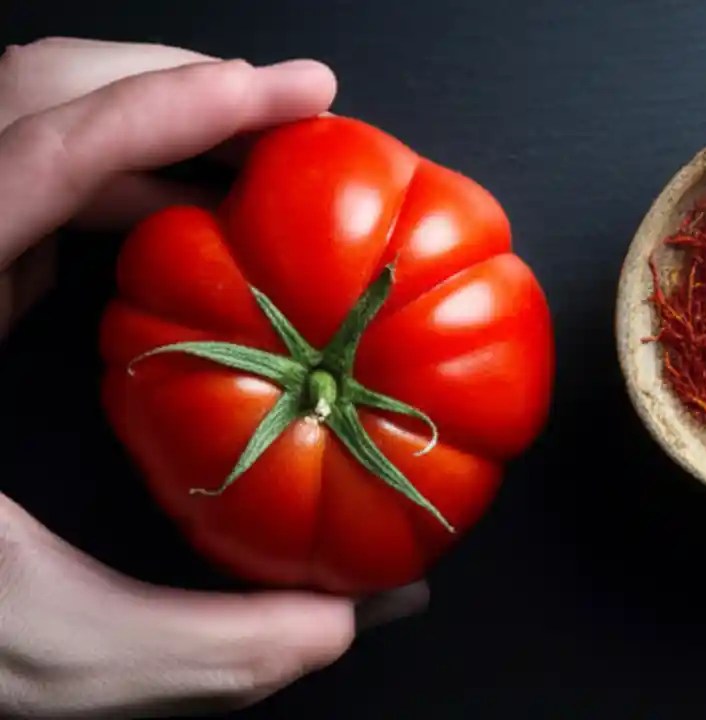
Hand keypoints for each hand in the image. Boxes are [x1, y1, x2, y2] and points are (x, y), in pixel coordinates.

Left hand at [0, 38, 426, 717]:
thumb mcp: (35, 644)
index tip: (289, 93)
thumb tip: (345, 623)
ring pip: (36, 123)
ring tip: (265, 169)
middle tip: (296, 114)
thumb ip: (200, 645)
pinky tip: (190, 232)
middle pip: (36, 89)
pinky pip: (37, 183)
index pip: (46, 150)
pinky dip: (128, 181)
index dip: (178, 107)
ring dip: (160, 128)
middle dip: (181, 84)